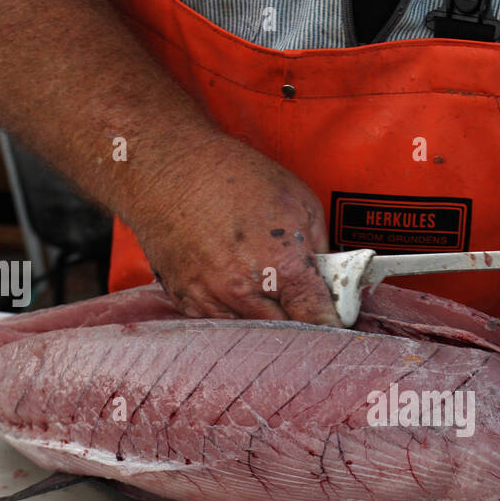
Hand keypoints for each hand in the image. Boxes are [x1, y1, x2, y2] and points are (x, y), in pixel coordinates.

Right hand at [127, 134, 337, 324]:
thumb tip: (328, 279)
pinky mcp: (186, 301)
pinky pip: (220, 325)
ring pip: (252, 333)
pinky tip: (237, 293)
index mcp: (282, 266)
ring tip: (267, 296)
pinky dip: (234, 316)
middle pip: (286, 332)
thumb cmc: (234, 176)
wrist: (166, 167)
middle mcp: (246, 290)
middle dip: (298, 322)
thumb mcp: (299, 201)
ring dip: (264, 322)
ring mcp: (212, 299)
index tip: (332, 319)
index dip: (330, 320)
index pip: (317, 318)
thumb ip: (320, 249)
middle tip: (301, 306)